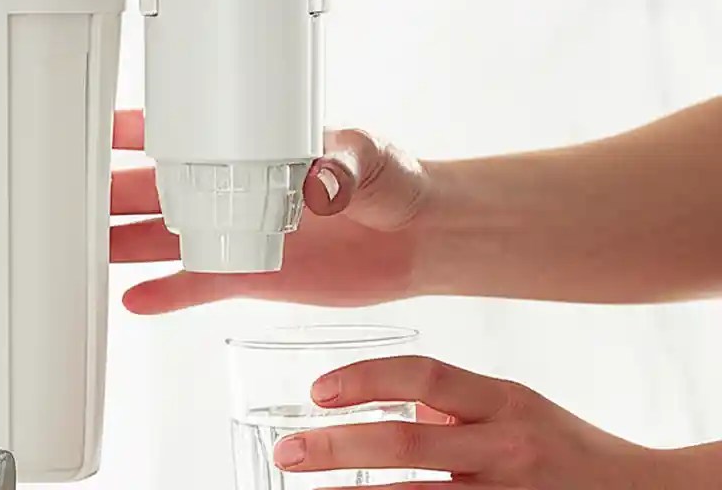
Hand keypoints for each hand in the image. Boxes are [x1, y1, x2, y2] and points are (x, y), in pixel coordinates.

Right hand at [111, 110, 432, 311]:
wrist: (420, 236)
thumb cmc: (397, 179)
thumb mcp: (372, 158)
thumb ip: (343, 165)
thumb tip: (319, 179)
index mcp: (255, 148)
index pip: (184, 133)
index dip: (137, 130)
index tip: (97, 129)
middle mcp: (237, 186)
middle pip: (155, 188)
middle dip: (109, 188)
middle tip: (69, 193)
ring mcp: (238, 229)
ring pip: (163, 235)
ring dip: (123, 239)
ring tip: (82, 246)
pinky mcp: (250, 271)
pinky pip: (196, 282)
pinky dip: (164, 291)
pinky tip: (133, 297)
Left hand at [272, 356, 669, 489]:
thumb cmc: (564, 448)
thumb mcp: (514, 408)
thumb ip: (453, 404)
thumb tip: (387, 398)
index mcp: (503, 402)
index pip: (426, 375)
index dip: (367, 377)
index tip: (317, 391)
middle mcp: (506, 447)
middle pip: (407, 441)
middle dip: (338, 446)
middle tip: (289, 450)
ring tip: (307, 489)